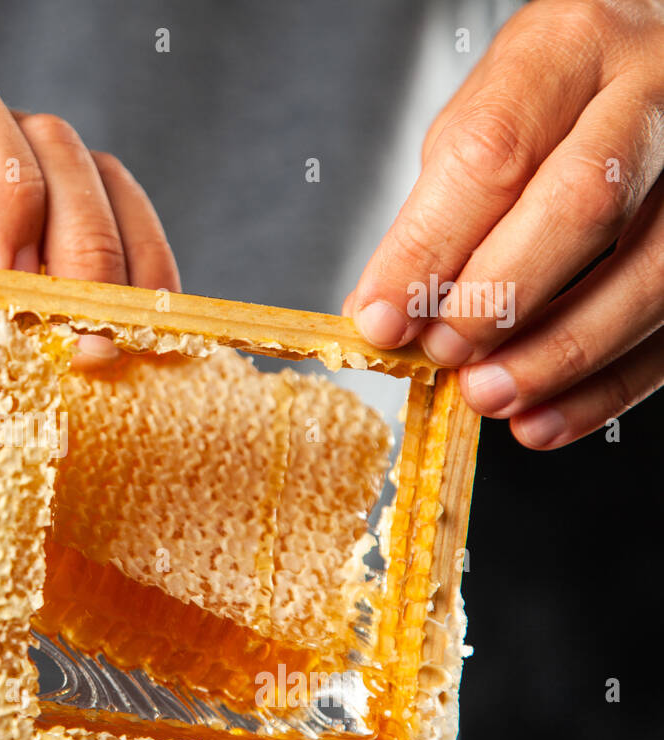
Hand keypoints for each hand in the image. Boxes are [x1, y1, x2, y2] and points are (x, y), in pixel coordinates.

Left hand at [346, 0, 663, 448]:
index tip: (379, 316)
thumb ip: (437, 210)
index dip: (428, 247)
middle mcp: (657, 89)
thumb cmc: (557, 98)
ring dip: (558, 354)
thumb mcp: (484, 119)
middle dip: (501, 297)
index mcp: (573, 45)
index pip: (492, 152)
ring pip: (651, 272)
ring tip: (488, 395)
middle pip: (583, 204)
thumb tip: (381, 312)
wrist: (652, 66)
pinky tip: (544, 419)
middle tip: (445, 352)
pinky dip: (607, 389)